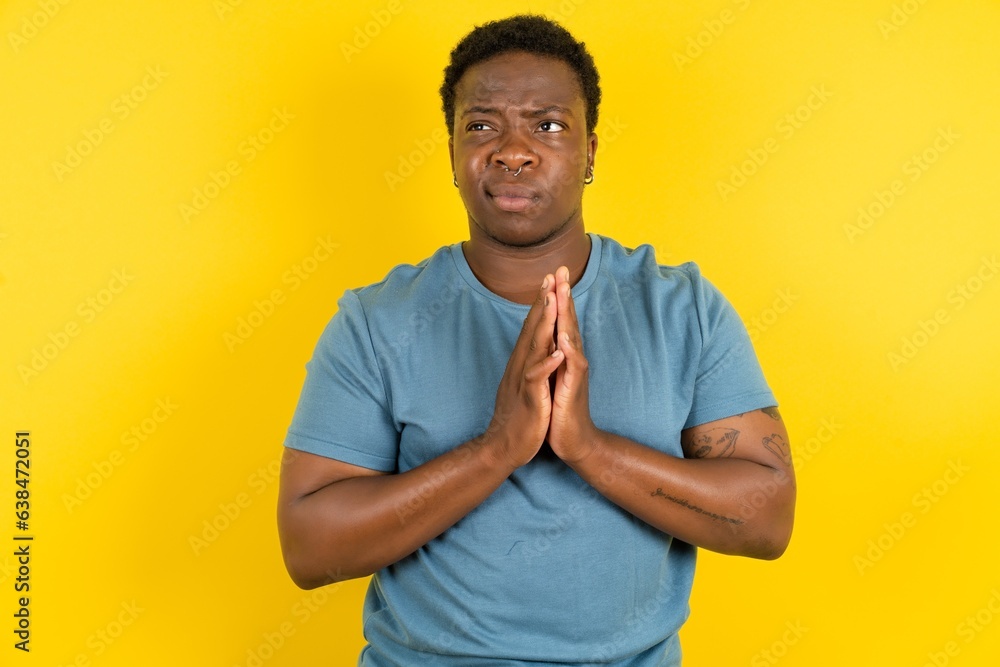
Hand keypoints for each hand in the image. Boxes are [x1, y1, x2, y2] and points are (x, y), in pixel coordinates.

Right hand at [485, 274, 564, 469]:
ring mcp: (524, 381)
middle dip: (543, 302)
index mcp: (524, 362)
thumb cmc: (519, 415)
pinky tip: (557, 352)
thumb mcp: (527, 383)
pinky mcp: (529, 399)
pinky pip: (536, 379)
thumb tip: (539, 344)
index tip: (552, 280)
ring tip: (552, 301)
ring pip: (533, 347)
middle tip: (551, 276)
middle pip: (532, 329)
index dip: (543, 303)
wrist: (505, 446)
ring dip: (543, 324)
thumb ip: (531, 361)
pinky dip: (546, 365)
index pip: (534, 327)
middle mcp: (522, 365)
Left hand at [547, 266, 599, 463]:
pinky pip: (572, 367)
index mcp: (563, 355)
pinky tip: (564, 337)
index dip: (556, 297)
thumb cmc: (560, 408)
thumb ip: (552, 356)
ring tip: (563, 292)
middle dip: (564, 295)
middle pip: (568, 321)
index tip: (551, 273)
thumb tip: (548, 336)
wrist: (573, 440)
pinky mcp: (573, 389)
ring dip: (567, 315)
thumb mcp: (552, 376)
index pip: (560, 321)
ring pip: (572, 338)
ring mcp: (574, 372)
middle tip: (562, 269)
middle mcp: (572, 359)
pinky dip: (568, 351)